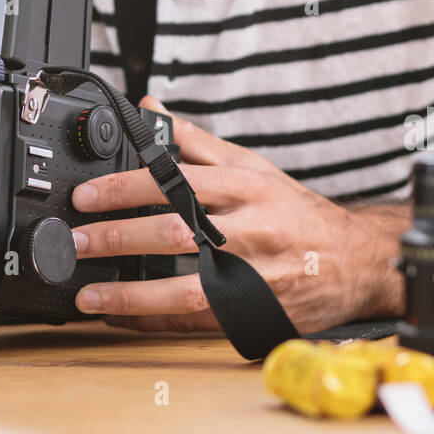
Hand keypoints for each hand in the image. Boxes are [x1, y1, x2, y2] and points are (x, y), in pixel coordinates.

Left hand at [70, 97, 408, 337]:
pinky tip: (121, 318)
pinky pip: (196, 324)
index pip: (178, 182)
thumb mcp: (253, 168)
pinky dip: (154, 323)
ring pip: (185, 288)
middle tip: (78, 241)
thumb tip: (152, 109)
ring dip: (131, 295)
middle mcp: (249, 231)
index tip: (88, 196)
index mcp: (245, 188)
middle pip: (177, 233)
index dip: (128, 189)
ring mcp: (253, 278)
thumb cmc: (296, 212)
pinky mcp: (254, 316)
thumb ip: (198, 142)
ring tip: (89, 294)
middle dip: (120, 237)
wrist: (355, 260)